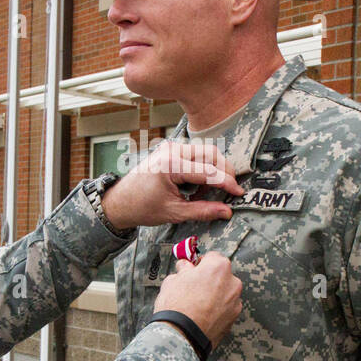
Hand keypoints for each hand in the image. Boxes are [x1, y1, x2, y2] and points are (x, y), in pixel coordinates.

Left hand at [101, 141, 245, 229]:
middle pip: (211, 154)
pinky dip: (204, 168)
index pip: (208, 171)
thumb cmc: (142, 207)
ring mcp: (171, 147)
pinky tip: (197, 187)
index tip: (239, 193)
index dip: (227, 183)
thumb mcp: (174, 212)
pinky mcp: (172, 150)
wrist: (121, 201)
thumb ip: (203, 211)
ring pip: (206, 152)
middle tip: (228, 192)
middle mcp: (172, 150)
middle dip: (224, 173)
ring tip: (205, 193)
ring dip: (214, 171)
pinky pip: (196, 154)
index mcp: (171, 165)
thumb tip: (226, 211)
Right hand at [153, 253, 241, 349]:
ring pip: (225, 293)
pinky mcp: (234, 319)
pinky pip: (226, 309)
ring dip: (215, 295)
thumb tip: (186, 268)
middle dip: (210, 280)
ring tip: (197, 305)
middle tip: (194, 288)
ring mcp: (235, 302)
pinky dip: (217, 310)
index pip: (212, 257)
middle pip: (222, 276)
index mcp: (218, 267)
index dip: (200, 264)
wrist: (182, 335)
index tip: (192, 270)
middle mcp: (232, 282)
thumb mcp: (173, 280)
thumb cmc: (177, 305)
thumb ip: (184, 270)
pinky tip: (203, 316)